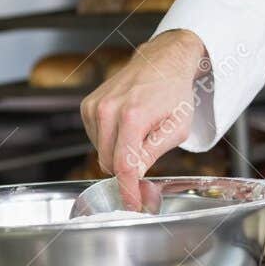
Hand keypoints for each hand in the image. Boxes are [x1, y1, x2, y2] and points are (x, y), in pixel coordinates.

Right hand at [80, 30, 208, 209]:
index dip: (128, 190)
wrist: (162, 61)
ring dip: (118, 152)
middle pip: (109, 162)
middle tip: (146, 160)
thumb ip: (153, 153)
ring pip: (100, 152)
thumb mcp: (176, 127)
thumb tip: (135, 177)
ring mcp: (94, 107)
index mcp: (133, 116)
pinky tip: (126, 125)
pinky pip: (95, 138)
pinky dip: (110, 140)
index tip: (132, 204)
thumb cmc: (174, 93)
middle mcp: (108, 110)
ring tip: (139, 131)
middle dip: (126, 169)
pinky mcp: (87, 106)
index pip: (123, 165)